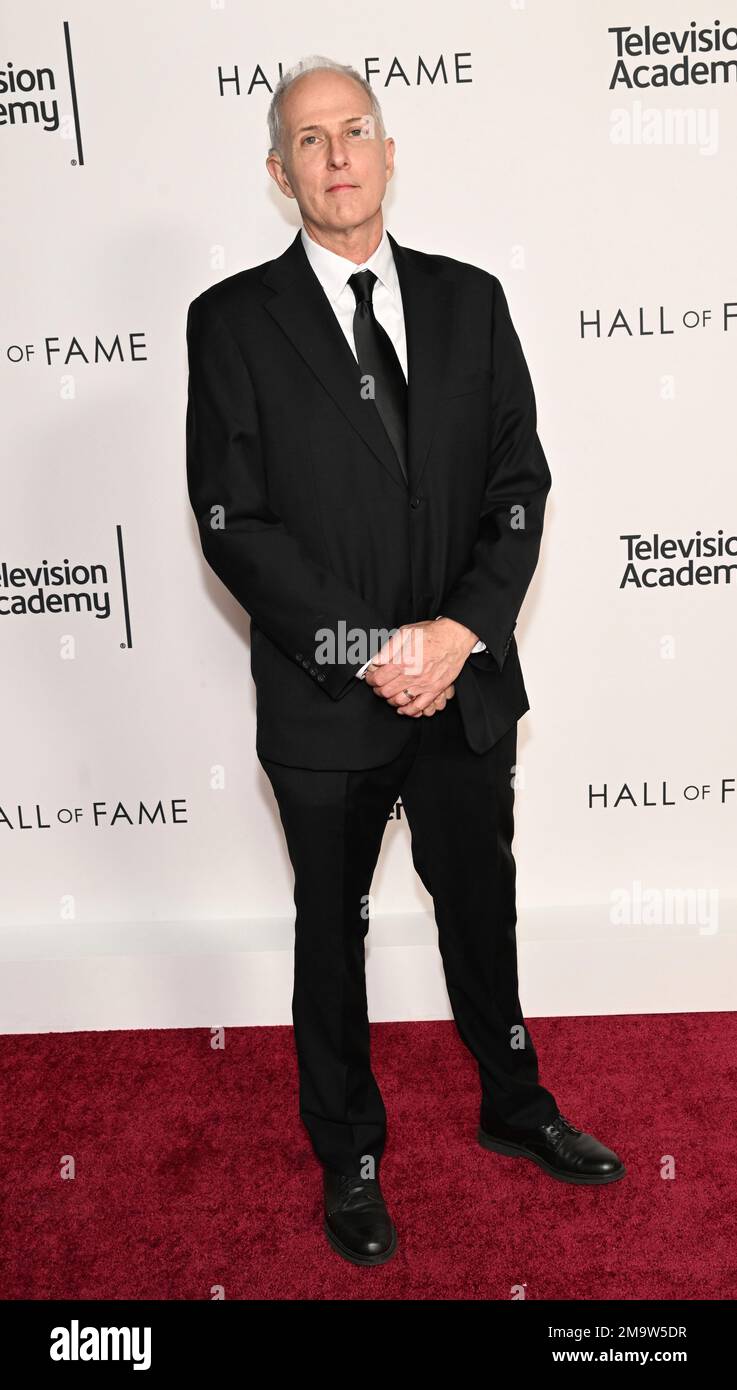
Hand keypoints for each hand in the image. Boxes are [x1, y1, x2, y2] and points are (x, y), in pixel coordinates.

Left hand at [364, 618, 478, 714]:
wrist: (455, 638)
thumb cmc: (431, 633)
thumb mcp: (405, 632)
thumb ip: (388, 648)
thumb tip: (375, 661)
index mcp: (402, 661)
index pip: (378, 678)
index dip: (370, 679)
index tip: (370, 677)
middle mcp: (412, 675)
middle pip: (386, 691)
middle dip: (378, 689)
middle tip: (378, 685)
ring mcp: (423, 684)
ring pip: (399, 701)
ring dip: (390, 700)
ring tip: (389, 694)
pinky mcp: (434, 690)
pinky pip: (418, 707)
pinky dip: (407, 710)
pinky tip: (402, 707)